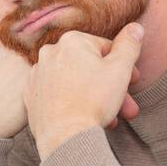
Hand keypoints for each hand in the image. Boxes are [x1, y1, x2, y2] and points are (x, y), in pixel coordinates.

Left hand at [25, 23, 144, 160]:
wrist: (64, 137)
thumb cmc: (94, 102)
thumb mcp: (120, 69)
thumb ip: (129, 45)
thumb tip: (135, 27)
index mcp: (72, 41)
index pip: (105, 48)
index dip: (124, 66)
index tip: (133, 82)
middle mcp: (49, 53)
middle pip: (89, 67)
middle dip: (111, 87)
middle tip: (126, 106)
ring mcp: (37, 75)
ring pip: (74, 82)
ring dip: (94, 97)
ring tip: (109, 117)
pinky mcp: (31, 96)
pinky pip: (58, 95)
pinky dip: (72, 103)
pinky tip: (85, 118)